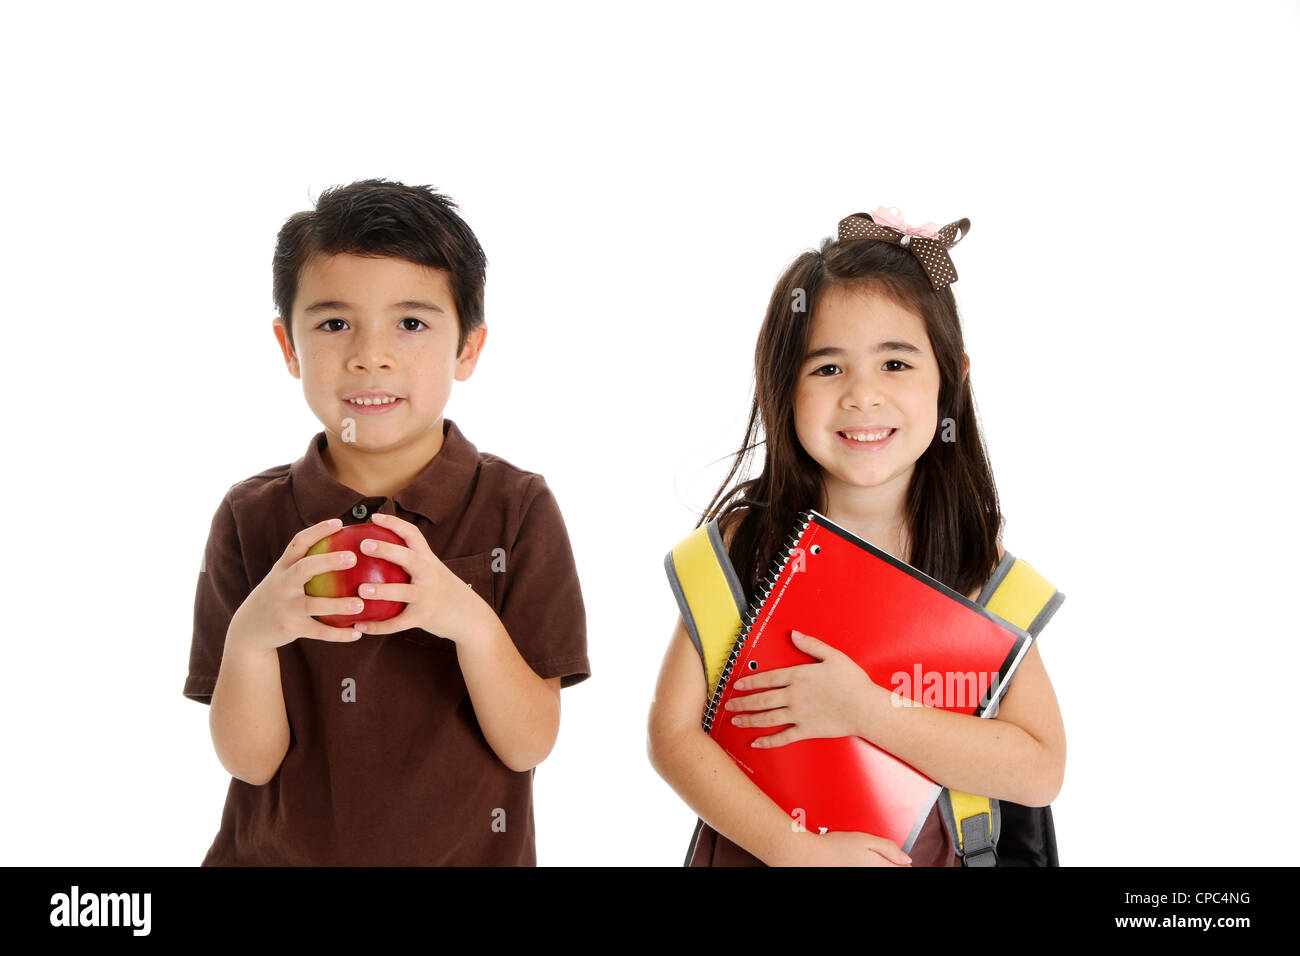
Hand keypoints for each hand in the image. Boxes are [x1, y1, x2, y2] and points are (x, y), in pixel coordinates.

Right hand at [228, 518, 365, 651]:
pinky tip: (357, 633)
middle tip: (353, 557)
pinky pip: (318, 631)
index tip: (339, 522)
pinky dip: (338, 634)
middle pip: (304, 569)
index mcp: (283, 568)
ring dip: (338, 605)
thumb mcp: (284, 576)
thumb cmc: (279, 595)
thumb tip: (347, 546)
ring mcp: (286, 607)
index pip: (298, 543)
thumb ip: (306, 563)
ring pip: (314, 605)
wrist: (250, 628)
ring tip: (361, 604)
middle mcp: (282, 584)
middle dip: (328, 561)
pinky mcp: (291, 628)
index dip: (318, 531)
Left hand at [349, 511, 487, 642]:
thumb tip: (377, 552)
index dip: (394, 523)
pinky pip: (398, 623)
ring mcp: (428, 596)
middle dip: (386, 549)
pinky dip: (378, 626)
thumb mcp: (433, 572)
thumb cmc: (444, 592)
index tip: (374, 517)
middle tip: (363, 545)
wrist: (471, 618)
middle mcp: (429, 575)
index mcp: (429, 560)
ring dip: (382, 591)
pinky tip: (359, 626)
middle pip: (408, 558)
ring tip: (361, 590)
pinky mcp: (425, 617)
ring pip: (403, 592)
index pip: (413, 534)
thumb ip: (412, 563)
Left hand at [725, 630, 875, 747]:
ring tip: (736, 720)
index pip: (766, 678)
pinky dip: (767, 741)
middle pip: (761, 699)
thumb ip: (811, 644)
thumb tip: (794, 634)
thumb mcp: (832, 655)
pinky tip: (756, 742)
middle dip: (742, 702)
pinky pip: (782, 737)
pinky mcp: (806, 730)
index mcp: (798, 676)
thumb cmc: (852, 682)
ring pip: (767, 718)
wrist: (865, 708)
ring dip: (749, 719)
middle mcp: (794, 696)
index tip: (736, 685)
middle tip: (728, 704)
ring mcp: (798, 714)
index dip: (749, 681)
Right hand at [782, 829, 910, 866]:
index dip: (900, 862)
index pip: (901, 869)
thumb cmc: (835, 846)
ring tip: (861, 858)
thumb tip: (907, 859)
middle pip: (889, 870)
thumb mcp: (865, 839)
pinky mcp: (852, 876)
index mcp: (880, 867)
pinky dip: (863, 866)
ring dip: (875, 865)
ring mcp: (862, 876)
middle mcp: (872, 875)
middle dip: (888, 863)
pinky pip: (864, 872)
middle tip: (875, 856)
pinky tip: (854, 861)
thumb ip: (889, 848)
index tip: (897, 858)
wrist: (811, 856)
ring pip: (878, 872)